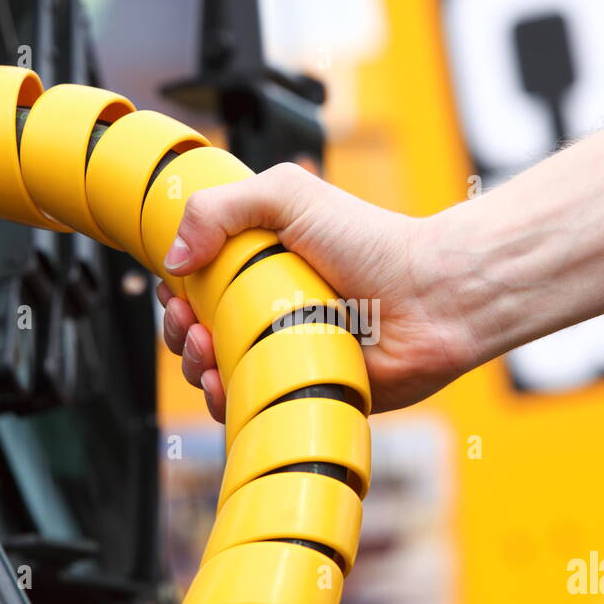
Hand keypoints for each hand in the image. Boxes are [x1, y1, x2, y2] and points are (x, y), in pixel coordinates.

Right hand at [156, 163, 475, 420]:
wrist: (430, 299)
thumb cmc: (373, 244)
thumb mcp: (289, 196)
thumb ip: (220, 208)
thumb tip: (173, 257)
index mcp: (260, 262)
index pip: (197, 280)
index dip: (178, 288)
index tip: (178, 290)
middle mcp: (268, 308)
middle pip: (196, 328)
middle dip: (178, 328)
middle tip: (192, 322)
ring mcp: (283, 351)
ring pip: (214, 371)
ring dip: (195, 365)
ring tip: (208, 351)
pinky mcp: (301, 389)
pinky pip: (250, 406)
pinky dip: (224, 400)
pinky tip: (223, 385)